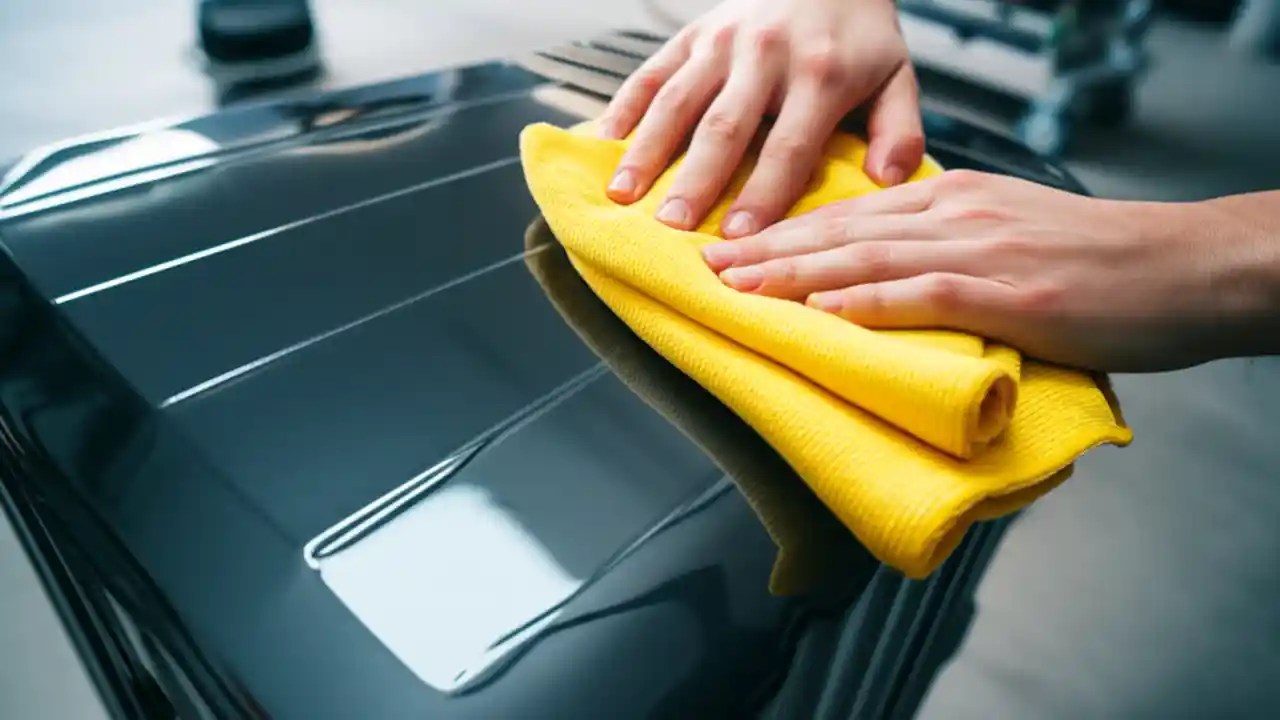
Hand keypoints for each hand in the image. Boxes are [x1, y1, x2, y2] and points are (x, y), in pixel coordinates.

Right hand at [600, 0, 921, 237]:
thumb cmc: (859, 41)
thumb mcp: (896, 77)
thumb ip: (898, 131)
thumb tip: (887, 182)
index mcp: (820, 75)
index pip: (788, 147)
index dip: (762, 195)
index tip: (738, 238)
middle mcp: (765, 56)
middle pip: (724, 128)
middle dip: (695, 181)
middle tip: (670, 228)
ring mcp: (721, 42)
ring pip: (677, 101)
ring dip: (647, 151)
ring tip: (621, 197)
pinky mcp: (690, 34)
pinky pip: (651, 71)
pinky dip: (624, 107)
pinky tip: (604, 144)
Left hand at [700, 171, 1279, 371]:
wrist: (1184, 267)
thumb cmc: (1100, 262)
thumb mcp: (1012, 235)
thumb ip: (951, 248)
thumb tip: (892, 274)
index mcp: (954, 199)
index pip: (850, 212)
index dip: (784, 230)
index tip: (733, 248)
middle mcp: (956, 213)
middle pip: (841, 228)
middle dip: (766, 249)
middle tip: (705, 267)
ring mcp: (981, 249)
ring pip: (865, 254)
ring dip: (793, 273)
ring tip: (736, 288)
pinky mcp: (1010, 292)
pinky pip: (922, 293)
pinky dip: (865, 300)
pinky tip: (821, 308)